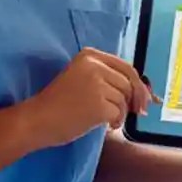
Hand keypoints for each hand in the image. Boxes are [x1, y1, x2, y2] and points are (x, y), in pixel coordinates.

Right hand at [24, 47, 159, 148]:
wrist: (37, 119)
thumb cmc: (59, 103)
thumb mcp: (82, 79)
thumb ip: (107, 79)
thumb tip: (144, 92)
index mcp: (89, 55)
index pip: (125, 66)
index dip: (138, 83)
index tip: (144, 96)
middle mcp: (94, 65)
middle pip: (129, 82)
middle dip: (137, 98)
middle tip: (139, 112)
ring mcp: (97, 84)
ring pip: (124, 99)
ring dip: (121, 113)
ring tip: (108, 120)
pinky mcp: (98, 104)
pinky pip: (118, 113)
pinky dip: (116, 122)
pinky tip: (105, 126)